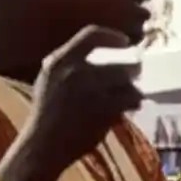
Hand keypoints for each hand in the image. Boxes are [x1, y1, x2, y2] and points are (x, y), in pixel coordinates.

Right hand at [0, 26, 142, 180]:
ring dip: (132, 89)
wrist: (44, 146)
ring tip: (132, 95)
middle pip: (116, 64)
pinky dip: (134, 102)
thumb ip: (69, 65)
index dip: (111, 35)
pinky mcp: (104, 108)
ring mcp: (90, 90)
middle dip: (131, 69)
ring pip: (126, 81)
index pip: (90, 34)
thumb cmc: (47, 114)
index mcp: (58, 61)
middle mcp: (74, 71)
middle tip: (136, 73)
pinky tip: (132, 106)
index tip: (125, 41)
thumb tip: (99, 56)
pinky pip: (130, 98)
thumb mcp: (49, 81)